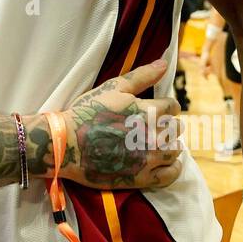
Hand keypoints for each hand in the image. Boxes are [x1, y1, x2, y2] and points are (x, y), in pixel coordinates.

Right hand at [57, 60, 182, 190]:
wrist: (66, 144)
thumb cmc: (86, 112)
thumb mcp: (113, 88)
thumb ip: (142, 76)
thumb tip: (165, 63)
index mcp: (148, 111)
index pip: (172, 107)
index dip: (168, 106)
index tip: (162, 109)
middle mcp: (153, 135)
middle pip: (175, 129)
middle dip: (169, 125)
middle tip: (158, 126)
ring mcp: (148, 158)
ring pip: (175, 151)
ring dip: (171, 145)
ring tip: (161, 143)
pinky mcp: (141, 177)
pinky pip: (170, 175)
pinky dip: (174, 168)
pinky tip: (169, 164)